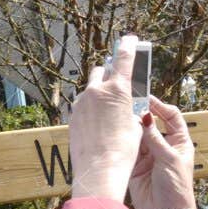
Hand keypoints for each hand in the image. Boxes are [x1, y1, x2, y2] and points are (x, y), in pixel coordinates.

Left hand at [68, 34, 145, 200]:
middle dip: (110, 72)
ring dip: (99, 92)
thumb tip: (128, 103)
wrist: (99, 169)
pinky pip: (83, 105)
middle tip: (119, 81)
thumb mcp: (135, 124)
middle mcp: (97, 91)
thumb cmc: (122, 150)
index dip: (129, 45)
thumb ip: (131, 107)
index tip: (130, 39)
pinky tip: (98, 122)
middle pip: (102, 70)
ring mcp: (82, 103)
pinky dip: (91, 107)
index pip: (125, 57)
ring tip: (109, 108)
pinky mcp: (73, 115)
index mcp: (118, 89)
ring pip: (91, 89)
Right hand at [129, 95, 207, 208]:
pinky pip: (128, 150)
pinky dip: (123, 142)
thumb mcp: (168, 159)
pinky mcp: (135, 167)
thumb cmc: (176, 189)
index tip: (146, 98)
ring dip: (130, 128)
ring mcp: (149, 157)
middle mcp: (164, 147)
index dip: (159, 106)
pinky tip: (115, 133)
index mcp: (179, 143)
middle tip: (127, 104)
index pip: (171, 117)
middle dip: (141, 115)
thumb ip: (154, 137)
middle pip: (152, 124)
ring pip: (138, 135)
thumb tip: (145, 115)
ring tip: (118, 117)